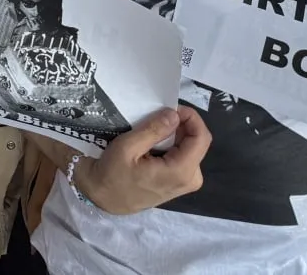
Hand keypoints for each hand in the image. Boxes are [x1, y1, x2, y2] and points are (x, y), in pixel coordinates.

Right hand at [76, 107, 210, 214]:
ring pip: (191, 148)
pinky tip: (154, 144)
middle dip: (180, 124)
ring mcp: (187, 182)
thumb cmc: (113, 174)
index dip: (190, 116)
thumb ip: (153, 130)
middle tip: (155, 117)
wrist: (106, 199)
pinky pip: (185, 156)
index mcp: (181, 171)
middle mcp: (191, 179)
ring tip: (151, 130)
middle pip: (197, 141)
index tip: (170, 107)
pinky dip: (173, 144)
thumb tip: (174, 114)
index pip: (201, 137)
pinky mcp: (180, 183)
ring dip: (175, 134)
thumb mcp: (127, 147)